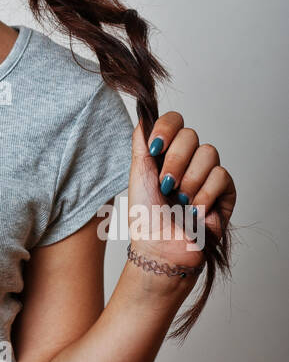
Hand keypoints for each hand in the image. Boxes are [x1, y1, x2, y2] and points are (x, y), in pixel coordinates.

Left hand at [127, 111, 236, 270]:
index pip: (175, 121)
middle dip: (174, 161)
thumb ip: (141, 140)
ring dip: (189, 180)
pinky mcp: (225, 191)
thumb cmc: (146, 215)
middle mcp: (188, 160)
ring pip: (209, 153)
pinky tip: (195, 211)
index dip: (166, 129)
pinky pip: (221, 175)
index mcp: (166, 152)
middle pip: (191, 135)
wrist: (160, 247)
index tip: (154, 148)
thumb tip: (144, 113)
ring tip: (180, 202)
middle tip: (166, 185)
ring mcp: (207, 174)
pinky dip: (205, 194)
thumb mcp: (137, 172)